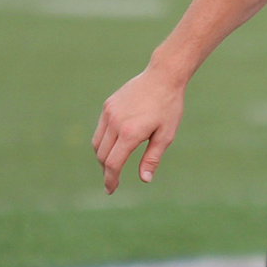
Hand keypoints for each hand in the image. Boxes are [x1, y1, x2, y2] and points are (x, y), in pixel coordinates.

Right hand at [92, 69, 184, 193]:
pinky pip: (101, 129)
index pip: (113, 163)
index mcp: (130, 133)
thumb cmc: (168, 107)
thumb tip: (144, 179)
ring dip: (103, 157)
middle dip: (106, 171)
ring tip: (112, 165)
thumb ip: (152, 158)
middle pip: (102, 155)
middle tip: (113, 181)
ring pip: (98, 143)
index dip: (110, 179)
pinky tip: (114, 145)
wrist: (162, 77)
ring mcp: (109, 113)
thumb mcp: (166, 135)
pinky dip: (103, 141)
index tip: (111, 190)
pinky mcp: (108, 105)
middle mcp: (115, 123)